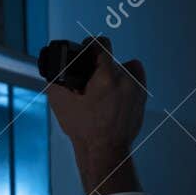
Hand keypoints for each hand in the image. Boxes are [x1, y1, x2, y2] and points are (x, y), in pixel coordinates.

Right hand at [45, 36, 146, 194]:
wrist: (105, 151)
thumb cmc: (83, 130)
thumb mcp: (60, 103)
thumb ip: (55, 80)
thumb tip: (52, 69)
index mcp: (107, 77)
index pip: (101, 43)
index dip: (90, 44)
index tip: (85, 49)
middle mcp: (126, 79)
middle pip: (111, 59)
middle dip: (98, 66)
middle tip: (89, 82)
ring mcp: (137, 88)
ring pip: (125, 66)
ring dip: (113, 72)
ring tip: (103, 88)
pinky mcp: (143, 97)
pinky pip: (136, 76)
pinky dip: (127, 79)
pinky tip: (116, 89)